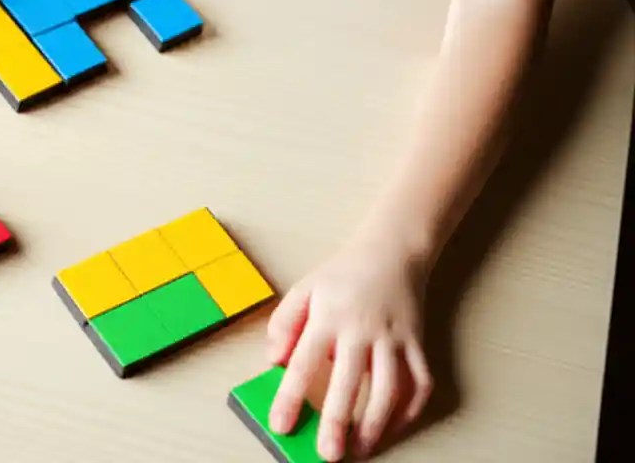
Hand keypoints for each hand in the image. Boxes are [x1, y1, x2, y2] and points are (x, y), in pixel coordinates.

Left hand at [266, 230, 434, 459]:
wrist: (393, 250)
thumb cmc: (343, 274)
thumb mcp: (303, 288)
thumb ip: (284, 323)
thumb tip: (273, 360)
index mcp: (328, 317)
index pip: (302, 363)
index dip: (290, 397)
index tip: (281, 425)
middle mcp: (362, 330)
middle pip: (348, 383)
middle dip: (337, 423)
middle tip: (328, 454)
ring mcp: (394, 338)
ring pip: (389, 389)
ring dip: (376, 425)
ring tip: (362, 450)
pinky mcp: (417, 343)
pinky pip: (420, 382)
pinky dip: (410, 410)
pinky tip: (395, 428)